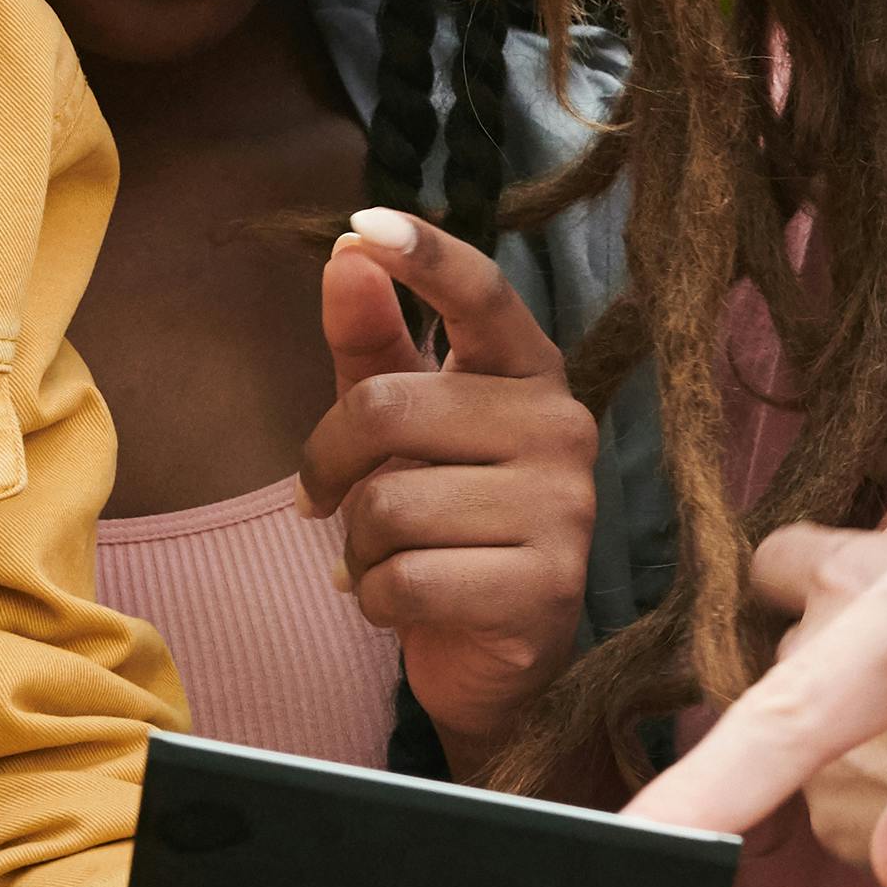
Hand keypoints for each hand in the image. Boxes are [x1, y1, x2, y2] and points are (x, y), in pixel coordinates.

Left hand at [304, 208, 595, 753]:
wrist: (497, 661)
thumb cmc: (446, 525)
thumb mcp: (402, 429)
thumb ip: (375, 342)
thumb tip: (347, 255)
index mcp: (530, 373)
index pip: (481, 294)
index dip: (424, 255)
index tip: (363, 225)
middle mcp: (562, 427)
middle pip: (387, 407)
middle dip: (328, 463)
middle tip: (322, 498)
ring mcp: (564, 509)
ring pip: (387, 504)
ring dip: (356, 546)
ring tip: (382, 562)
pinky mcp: (545, 588)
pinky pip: (404, 579)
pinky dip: (373, 600)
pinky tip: (398, 605)